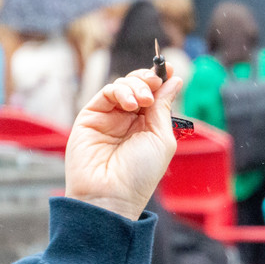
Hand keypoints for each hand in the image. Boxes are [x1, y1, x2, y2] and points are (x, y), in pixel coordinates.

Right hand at [65, 68, 182, 220]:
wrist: (110, 195)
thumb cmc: (139, 174)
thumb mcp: (161, 138)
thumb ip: (164, 107)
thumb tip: (174, 80)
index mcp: (148, 126)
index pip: (154, 94)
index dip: (161, 80)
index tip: (170, 69)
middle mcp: (128, 120)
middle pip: (138, 86)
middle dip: (148, 79)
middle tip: (154, 84)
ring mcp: (109, 117)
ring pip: (123, 85)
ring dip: (135, 86)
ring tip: (142, 101)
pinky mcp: (90, 116)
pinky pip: (106, 93)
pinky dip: (120, 91)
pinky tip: (129, 104)